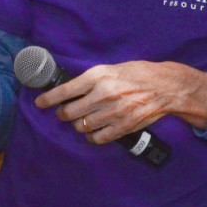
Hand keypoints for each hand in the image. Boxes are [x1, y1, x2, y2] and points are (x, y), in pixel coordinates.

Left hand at [35, 60, 206, 141]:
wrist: (165, 87)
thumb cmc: (138, 74)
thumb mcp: (112, 68)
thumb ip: (91, 79)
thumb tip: (71, 90)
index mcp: (98, 76)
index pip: (65, 90)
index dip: (49, 99)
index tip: (40, 103)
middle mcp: (103, 94)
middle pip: (70, 113)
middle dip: (63, 114)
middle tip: (65, 113)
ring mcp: (113, 112)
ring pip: (81, 126)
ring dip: (78, 125)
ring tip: (82, 120)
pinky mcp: (123, 127)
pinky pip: (97, 138)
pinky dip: (92, 137)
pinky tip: (93, 131)